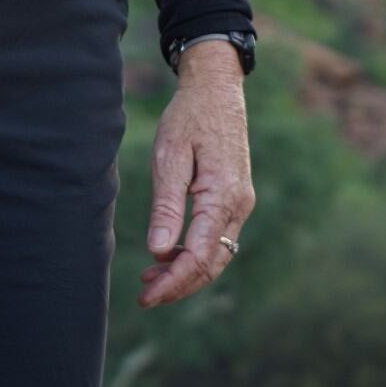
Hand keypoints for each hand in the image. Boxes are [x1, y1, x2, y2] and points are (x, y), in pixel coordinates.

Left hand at [137, 43, 254, 307]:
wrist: (216, 89)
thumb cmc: (189, 117)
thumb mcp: (171, 156)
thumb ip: (167, 205)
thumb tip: (159, 251)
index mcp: (224, 196)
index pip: (200, 255)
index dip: (173, 282)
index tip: (146, 297)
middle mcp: (239, 205)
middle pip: (212, 263)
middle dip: (179, 285)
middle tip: (144, 297)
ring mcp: (240, 202)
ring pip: (217, 254)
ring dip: (186, 272)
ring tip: (150, 279)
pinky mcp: (235, 198)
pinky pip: (217, 238)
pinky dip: (195, 253)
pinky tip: (169, 254)